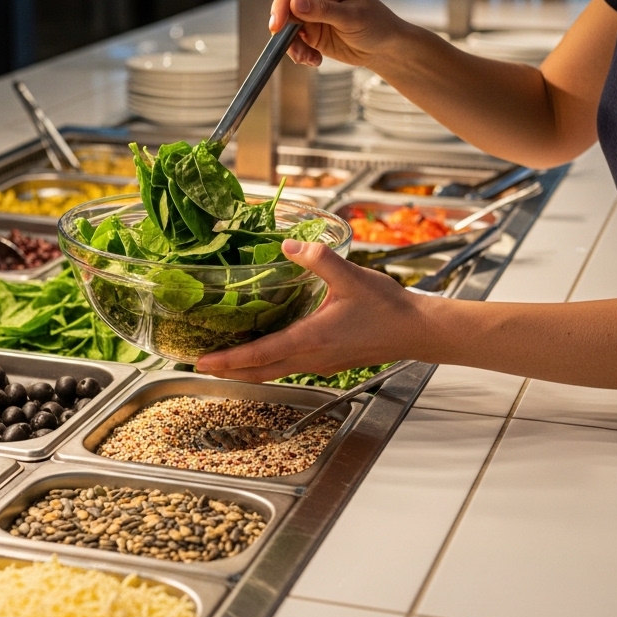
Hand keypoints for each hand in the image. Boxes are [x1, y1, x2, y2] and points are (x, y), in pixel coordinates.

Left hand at [195, 239, 431, 382]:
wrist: (416, 331)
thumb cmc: (387, 308)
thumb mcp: (350, 275)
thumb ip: (318, 258)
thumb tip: (289, 244)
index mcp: (311, 339)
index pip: (260, 355)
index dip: (228, 360)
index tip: (202, 361)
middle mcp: (311, 357)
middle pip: (259, 372)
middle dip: (227, 371)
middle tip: (199, 364)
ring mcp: (319, 363)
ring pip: (273, 372)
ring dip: (245, 369)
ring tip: (222, 359)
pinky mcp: (327, 362)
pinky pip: (288, 367)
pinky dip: (266, 363)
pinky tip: (261, 349)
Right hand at [270, 0, 407, 68]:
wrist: (385, 48)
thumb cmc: (376, 24)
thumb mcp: (351, 17)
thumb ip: (323, 10)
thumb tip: (295, 3)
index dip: (282, 2)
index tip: (277, 22)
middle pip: (285, 7)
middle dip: (283, 27)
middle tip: (287, 44)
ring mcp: (312, 17)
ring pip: (287, 29)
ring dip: (292, 45)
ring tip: (307, 57)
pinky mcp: (311, 35)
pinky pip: (295, 44)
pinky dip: (299, 54)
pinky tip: (314, 59)